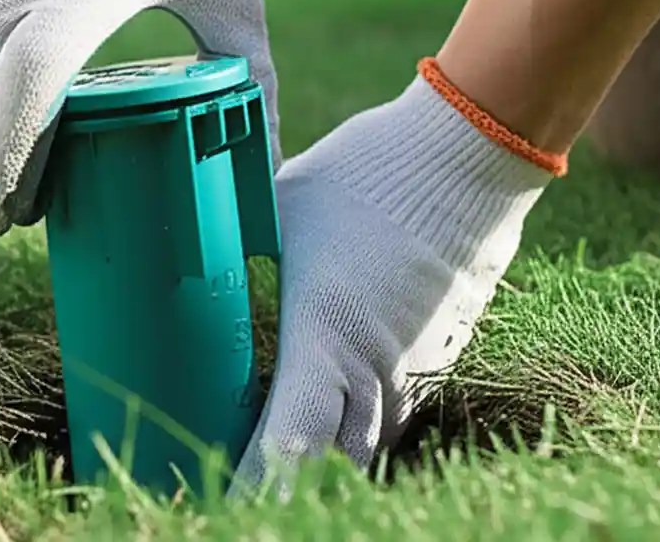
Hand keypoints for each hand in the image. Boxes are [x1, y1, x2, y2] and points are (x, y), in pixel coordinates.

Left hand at [233, 76, 550, 492]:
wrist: (469, 154)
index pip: (291, 440)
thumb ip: (238, 250)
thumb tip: (190, 250)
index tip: (223, 506)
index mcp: (327, 336)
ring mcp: (414, 368)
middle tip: (239, 502)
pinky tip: (328, 436)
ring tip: (278, 480)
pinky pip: (391, 417)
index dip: (259, 487)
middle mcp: (376, 368)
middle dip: (287, 493)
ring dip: (324, 468)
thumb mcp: (277, 210)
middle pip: (331, 464)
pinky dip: (356, 437)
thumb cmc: (366, 175)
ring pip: (365, 446)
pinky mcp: (437, 356)